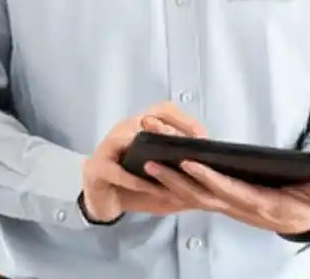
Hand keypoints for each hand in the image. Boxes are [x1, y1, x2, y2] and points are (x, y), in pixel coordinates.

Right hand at [80, 102, 207, 222]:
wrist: (101, 200)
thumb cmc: (133, 182)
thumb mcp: (161, 173)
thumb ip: (180, 167)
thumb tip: (212, 166)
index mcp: (139, 126)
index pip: (163, 110)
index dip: (185, 121)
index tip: (203, 137)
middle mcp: (123, 130)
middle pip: (149, 121)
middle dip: (172, 135)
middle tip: (191, 153)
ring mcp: (107, 147)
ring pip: (131, 142)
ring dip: (155, 160)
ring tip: (176, 174)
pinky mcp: (97, 169)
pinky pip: (118, 172)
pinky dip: (138, 181)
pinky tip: (155, 189)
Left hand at [144, 160, 309, 235]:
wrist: (301, 221)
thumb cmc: (307, 204)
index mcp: (258, 203)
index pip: (228, 190)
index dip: (208, 177)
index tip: (189, 161)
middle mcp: (237, 206)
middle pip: (200, 193)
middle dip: (174, 177)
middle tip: (150, 160)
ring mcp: (227, 206)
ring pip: (192, 195)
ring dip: (168, 180)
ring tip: (146, 161)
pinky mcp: (222, 201)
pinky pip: (194, 195)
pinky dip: (174, 184)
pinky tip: (158, 170)